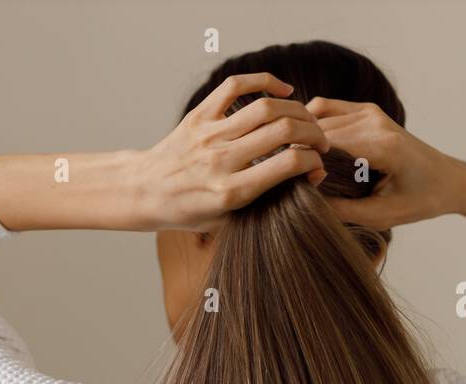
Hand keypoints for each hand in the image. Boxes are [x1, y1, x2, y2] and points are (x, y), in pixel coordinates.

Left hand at [134, 73, 329, 230]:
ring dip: (297, 109)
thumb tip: (309, 175)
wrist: (145, 192)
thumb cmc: (190, 211)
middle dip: (313, 132)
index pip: (288, 163)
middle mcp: (221, 160)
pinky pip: (236, 85)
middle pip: (283, 130)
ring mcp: (209, 135)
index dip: (313, 160)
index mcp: (231, 192)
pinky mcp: (199, 116)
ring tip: (305, 120)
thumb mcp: (228, 220)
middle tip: (320, 141)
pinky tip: (283, 91)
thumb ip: (267, 199)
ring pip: (265, 107)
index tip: (317, 165)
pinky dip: (265, 81)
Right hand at [305, 97, 465, 229]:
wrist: (448, 180)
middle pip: (315, 131)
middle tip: (289, 180)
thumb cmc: (420, 201)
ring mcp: (369, 111)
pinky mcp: (365, 109)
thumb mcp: (380, 216)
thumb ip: (341, 209)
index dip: (300, 165)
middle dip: (298, 153)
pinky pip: (323, 109)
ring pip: (315, 118)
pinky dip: (309, 126)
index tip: (294, 187)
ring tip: (296, 166)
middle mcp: (374, 121)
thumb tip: (300, 198)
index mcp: (382, 146)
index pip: (322, 147)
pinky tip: (305, 148)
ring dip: (301, 140)